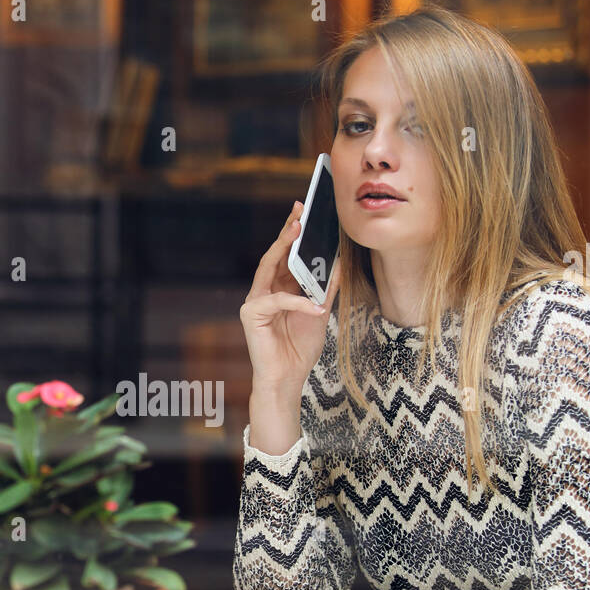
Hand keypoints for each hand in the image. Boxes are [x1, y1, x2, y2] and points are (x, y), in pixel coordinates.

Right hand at [240, 201, 342, 401]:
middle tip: (299, 211)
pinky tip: (315, 307)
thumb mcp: (320, 312)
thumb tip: (339, 262)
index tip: (305, 211)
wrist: (287, 379)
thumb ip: (325, 289)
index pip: (286, 256)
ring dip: (284, 249)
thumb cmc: (300, 348)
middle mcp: (264, 290)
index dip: (294, 233)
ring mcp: (254, 301)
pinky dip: (297, 302)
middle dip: (287, 231)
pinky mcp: (250, 315)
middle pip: (274, 255)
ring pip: (268, 268)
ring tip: (299, 232)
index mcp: (279, 288)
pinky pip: (276, 300)